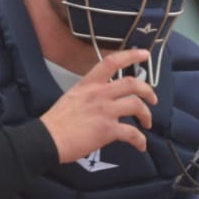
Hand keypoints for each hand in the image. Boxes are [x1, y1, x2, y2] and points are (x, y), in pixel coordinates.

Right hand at [41, 49, 156, 162]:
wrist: (46, 140)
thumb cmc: (56, 121)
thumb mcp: (72, 97)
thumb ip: (90, 93)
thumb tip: (105, 98)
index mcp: (89, 84)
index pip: (111, 62)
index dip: (131, 55)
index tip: (145, 53)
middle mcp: (99, 94)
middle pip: (132, 84)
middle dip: (148, 90)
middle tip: (153, 99)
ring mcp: (105, 111)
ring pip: (136, 105)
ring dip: (147, 114)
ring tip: (147, 123)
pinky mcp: (108, 130)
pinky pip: (132, 133)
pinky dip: (140, 140)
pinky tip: (141, 145)